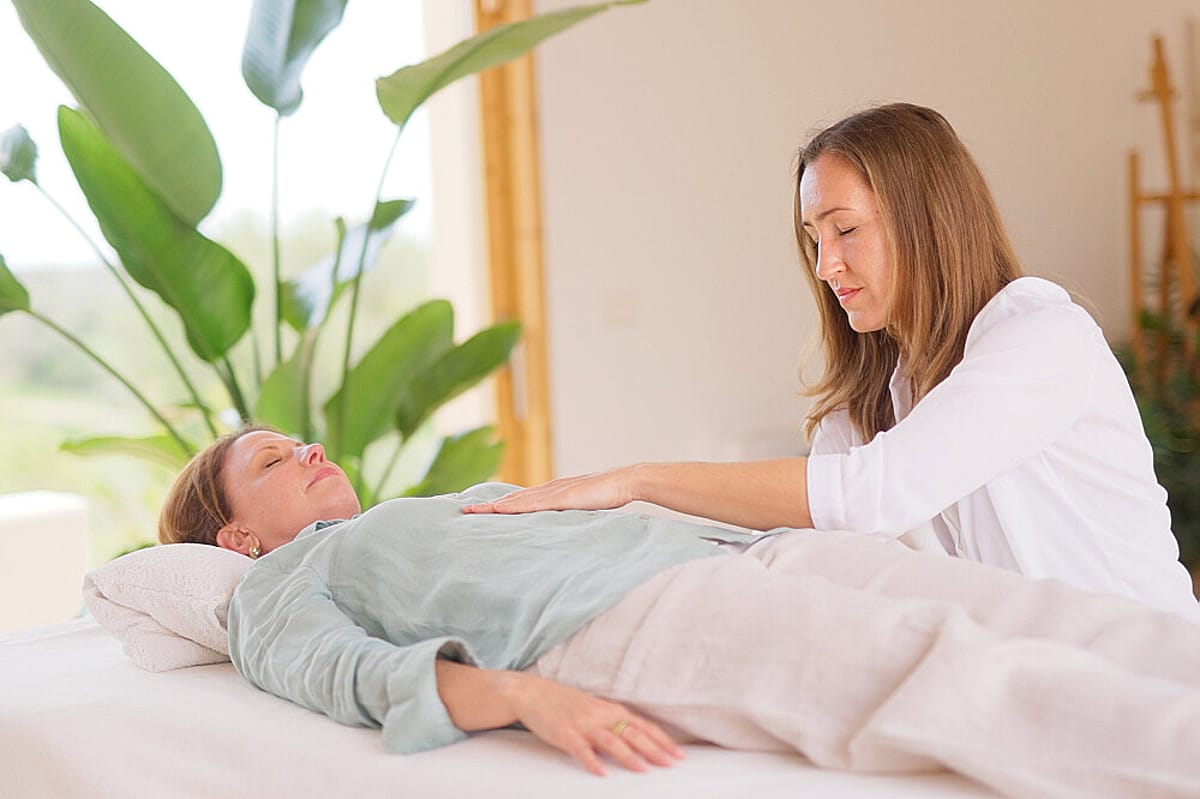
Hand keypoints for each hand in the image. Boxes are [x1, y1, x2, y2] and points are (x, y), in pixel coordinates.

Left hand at [462, 468, 636, 514]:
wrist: (626, 481)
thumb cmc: (611, 495)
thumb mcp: (586, 508)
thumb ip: (573, 515)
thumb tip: (566, 528)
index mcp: (554, 492)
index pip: (521, 500)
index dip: (501, 505)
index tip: (483, 511)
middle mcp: (549, 489)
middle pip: (512, 498)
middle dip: (488, 505)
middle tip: (465, 510)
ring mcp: (554, 492)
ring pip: (516, 500)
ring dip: (493, 506)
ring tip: (473, 511)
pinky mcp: (561, 497)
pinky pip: (532, 504)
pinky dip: (513, 507)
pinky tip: (498, 510)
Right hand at [500, 671, 682, 775]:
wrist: (533, 693)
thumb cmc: (566, 703)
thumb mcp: (595, 710)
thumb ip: (614, 723)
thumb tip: (638, 740)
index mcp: (610, 709)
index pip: (643, 726)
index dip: (662, 740)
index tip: (678, 754)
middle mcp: (600, 715)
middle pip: (633, 733)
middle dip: (654, 750)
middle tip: (671, 763)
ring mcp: (583, 724)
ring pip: (611, 741)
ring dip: (628, 756)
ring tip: (643, 770)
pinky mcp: (565, 733)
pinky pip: (581, 749)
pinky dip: (592, 761)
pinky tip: (601, 772)